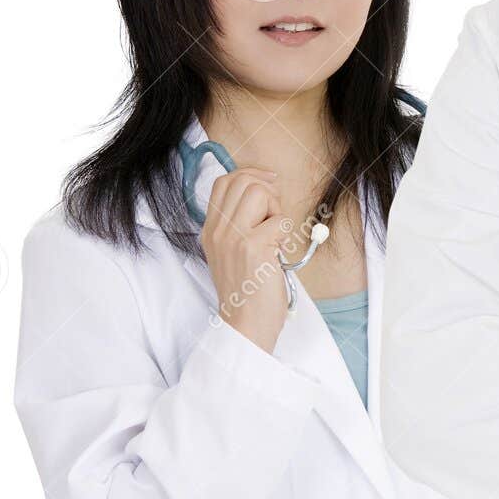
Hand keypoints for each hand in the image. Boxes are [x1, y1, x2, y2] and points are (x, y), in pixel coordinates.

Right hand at [201, 166, 290, 354]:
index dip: (251, 175)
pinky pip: (282, 220)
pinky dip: (287, 234)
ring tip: (274, 236)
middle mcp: (217, 229)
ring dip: (277, 209)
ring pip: (260, 191)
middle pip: (244, 180)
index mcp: (211, 228)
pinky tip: (278, 253)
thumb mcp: (234, 251)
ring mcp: (233, 237)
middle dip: (269, 192)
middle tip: (274, 218)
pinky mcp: (253, 246)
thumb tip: (266, 190)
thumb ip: (241, 222)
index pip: (224, 181)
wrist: (245, 323)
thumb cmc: (248, 288)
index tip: (270, 186)